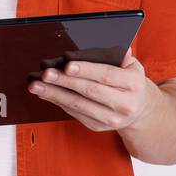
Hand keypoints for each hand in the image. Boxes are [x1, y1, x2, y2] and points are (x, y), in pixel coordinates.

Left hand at [27, 49, 162, 132]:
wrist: (139, 110)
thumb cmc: (130, 81)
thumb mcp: (133, 66)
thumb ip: (120, 56)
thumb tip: (108, 48)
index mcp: (134, 85)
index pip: (107, 76)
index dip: (86, 70)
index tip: (67, 65)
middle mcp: (124, 105)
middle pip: (89, 92)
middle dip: (65, 82)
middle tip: (46, 73)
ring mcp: (111, 119)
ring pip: (78, 105)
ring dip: (54, 95)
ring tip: (36, 85)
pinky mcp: (98, 126)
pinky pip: (75, 113)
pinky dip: (59, 102)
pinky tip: (46, 93)